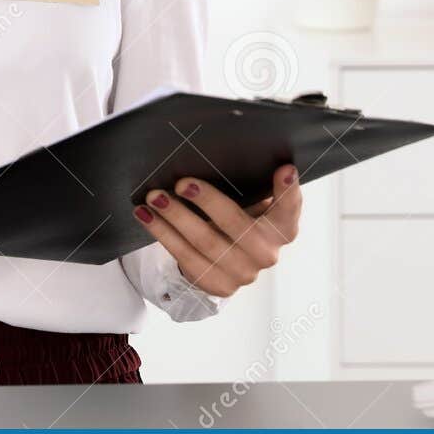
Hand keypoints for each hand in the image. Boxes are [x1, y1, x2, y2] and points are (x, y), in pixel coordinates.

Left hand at [133, 164, 302, 297]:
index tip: (284, 169)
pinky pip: (184, 256)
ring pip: (204, 241)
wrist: (225, 263)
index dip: (288, 191)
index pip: (289, 209)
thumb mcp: (249, 204)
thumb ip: (248, 186)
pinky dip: (162, 233)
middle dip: (207, 201)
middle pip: (235, 223)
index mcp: (281, 229)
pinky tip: (145, 215)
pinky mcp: (217, 284)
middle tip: (181, 183)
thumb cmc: (236, 221)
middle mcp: (266, 253)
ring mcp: (243, 273)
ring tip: (154, 197)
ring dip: (175, 217)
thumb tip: (226, 150)